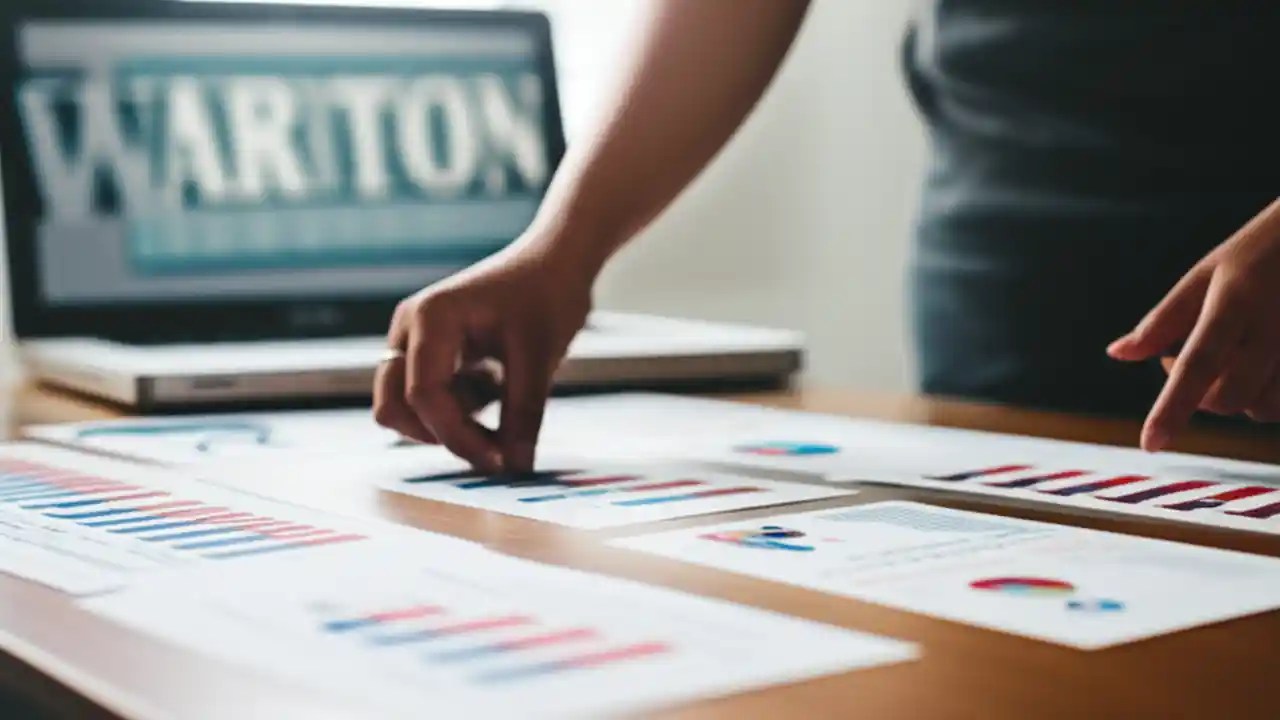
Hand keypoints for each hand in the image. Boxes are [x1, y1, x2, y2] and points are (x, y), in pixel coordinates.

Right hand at [373, 237, 592, 472]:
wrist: (555, 262)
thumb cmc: (547, 296)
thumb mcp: (540, 357)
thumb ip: (524, 414)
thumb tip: (517, 468)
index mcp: (430, 318)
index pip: (424, 395)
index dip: (458, 437)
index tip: (500, 462)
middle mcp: (409, 328)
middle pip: (394, 406)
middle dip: (442, 433)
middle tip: (497, 441)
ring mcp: (412, 340)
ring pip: (406, 407)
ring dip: (450, 420)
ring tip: (498, 394)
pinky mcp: (426, 353)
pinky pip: (425, 398)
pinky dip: (457, 408)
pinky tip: (494, 384)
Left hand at [1109, 198, 1279, 450]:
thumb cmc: (1262, 250)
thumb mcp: (1207, 272)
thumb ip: (1163, 319)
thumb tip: (1117, 354)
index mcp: (1236, 301)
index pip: (1199, 363)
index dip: (1173, 407)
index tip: (1150, 443)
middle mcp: (1275, 328)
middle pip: (1228, 396)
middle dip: (1198, 396)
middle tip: (1182, 359)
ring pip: (1262, 408)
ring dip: (1234, 399)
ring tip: (1227, 362)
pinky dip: (1264, 397)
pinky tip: (1256, 369)